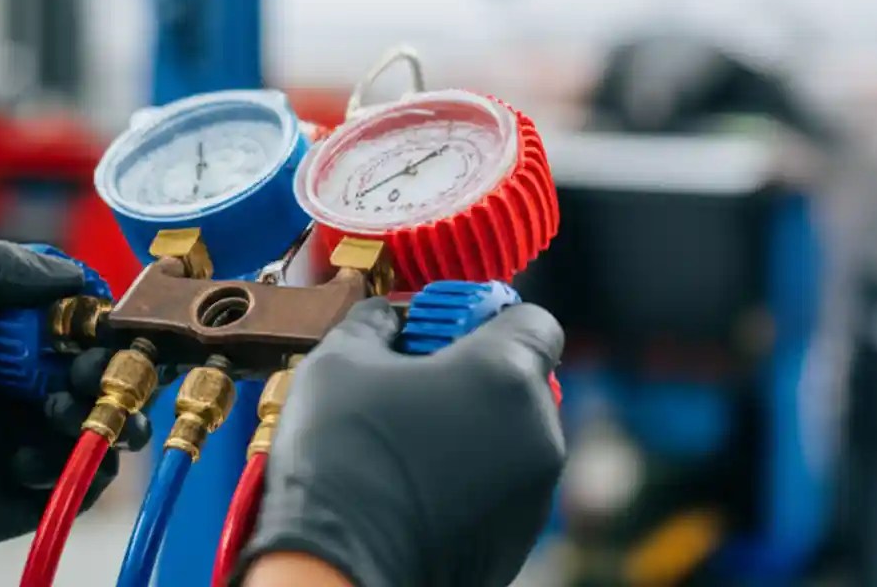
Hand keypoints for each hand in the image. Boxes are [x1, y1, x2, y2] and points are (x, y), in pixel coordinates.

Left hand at [0, 241, 151, 577]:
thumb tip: (77, 278)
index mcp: (30, 342)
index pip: (98, 326)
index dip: (110, 325)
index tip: (103, 326)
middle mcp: (45, 386)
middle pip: (117, 373)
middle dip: (111, 370)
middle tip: (79, 375)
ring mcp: (47, 438)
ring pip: (115, 424)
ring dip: (98, 416)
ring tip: (54, 416)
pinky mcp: (45, 487)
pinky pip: (88, 477)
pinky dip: (63, 464)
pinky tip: (17, 463)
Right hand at [239, 298, 564, 586]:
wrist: (339, 573)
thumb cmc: (343, 460)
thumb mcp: (341, 360)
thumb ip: (378, 322)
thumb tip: (390, 319)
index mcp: (506, 376)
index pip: (533, 320)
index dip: (487, 315)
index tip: (444, 326)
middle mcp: (537, 432)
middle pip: (521, 378)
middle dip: (472, 371)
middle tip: (412, 378)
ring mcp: (532, 492)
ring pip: (512, 434)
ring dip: (469, 424)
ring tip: (405, 435)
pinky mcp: (516, 537)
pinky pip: (501, 483)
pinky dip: (468, 473)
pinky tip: (412, 479)